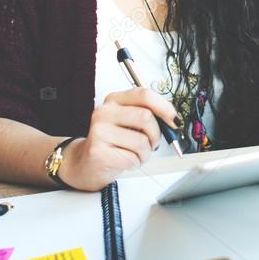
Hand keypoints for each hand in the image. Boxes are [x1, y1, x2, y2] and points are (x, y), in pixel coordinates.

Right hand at [62, 89, 178, 191]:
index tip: (174, 120)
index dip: (164, 107)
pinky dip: (135, 162)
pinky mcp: (98, 152)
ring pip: (141, 141)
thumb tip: (172, 119)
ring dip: (146, 153)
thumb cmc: (112, 143)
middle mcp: (104, 112)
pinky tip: (125, 161)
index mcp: (114, 100)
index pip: (144, 95)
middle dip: (156, 134)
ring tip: (136, 154)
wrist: (84, 164)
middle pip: (145, 117)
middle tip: (153, 143)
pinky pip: (131, 157)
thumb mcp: (128, 123)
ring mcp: (99, 131)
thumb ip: (148, 115)